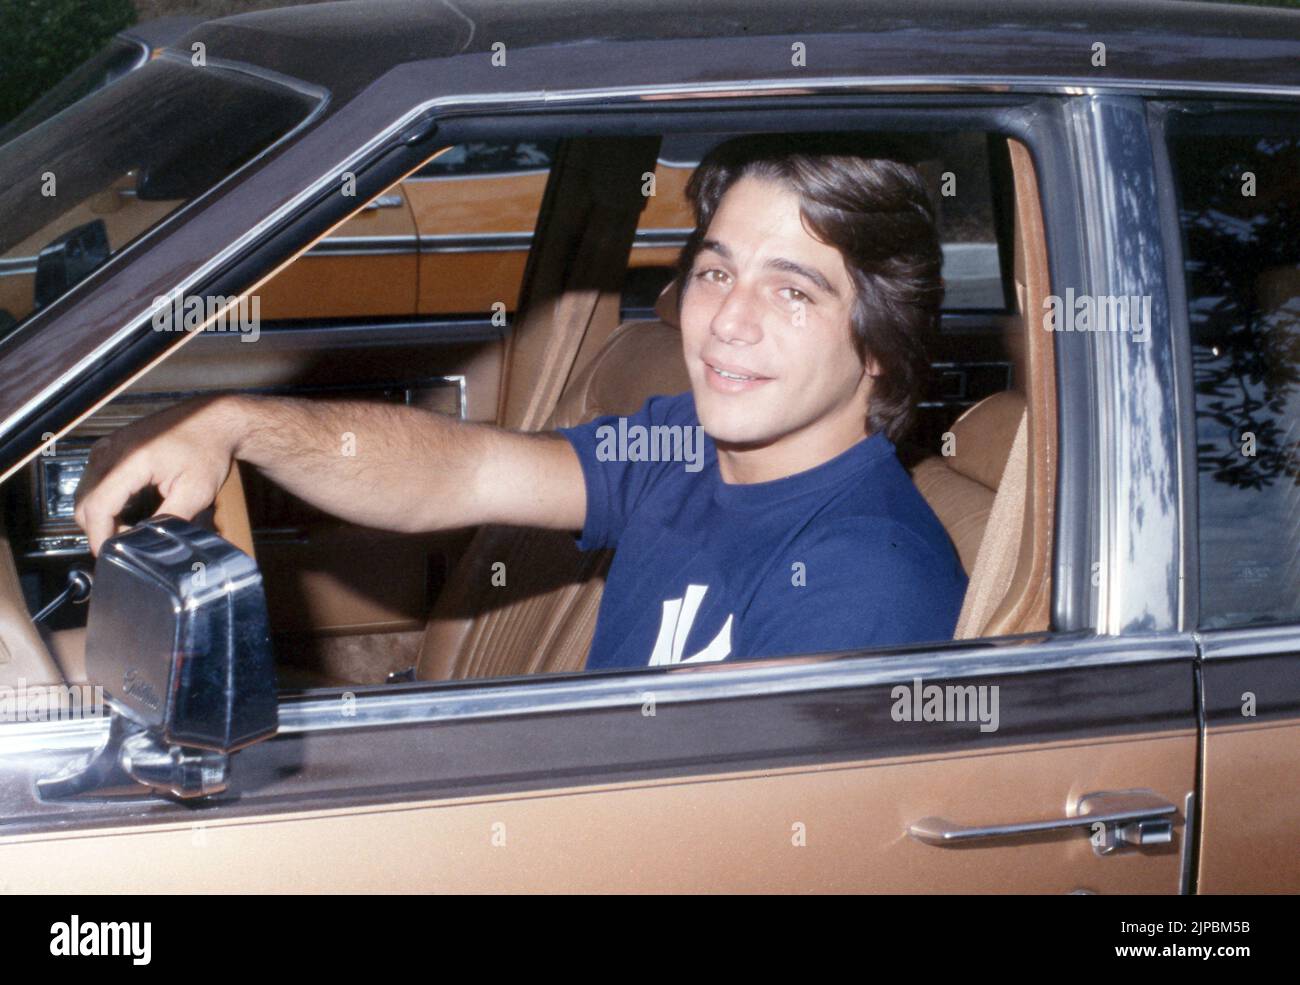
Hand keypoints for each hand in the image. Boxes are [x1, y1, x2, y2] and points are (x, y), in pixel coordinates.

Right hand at [73, 395, 242, 555]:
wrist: (212, 420)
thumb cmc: (208, 452)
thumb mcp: (196, 492)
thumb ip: (169, 520)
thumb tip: (149, 545)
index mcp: (130, 461)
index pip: (97, 507)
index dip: (99, 536)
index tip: (110, 557)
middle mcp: (111, 451)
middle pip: (84, 503)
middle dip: (99, 529)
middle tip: (127, 544)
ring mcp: (107, 446)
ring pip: (84, 493)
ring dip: (99, 516)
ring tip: (129, 529)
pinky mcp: (110, 447)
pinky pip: (92, 480)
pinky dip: (101, 499)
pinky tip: (126, 510)